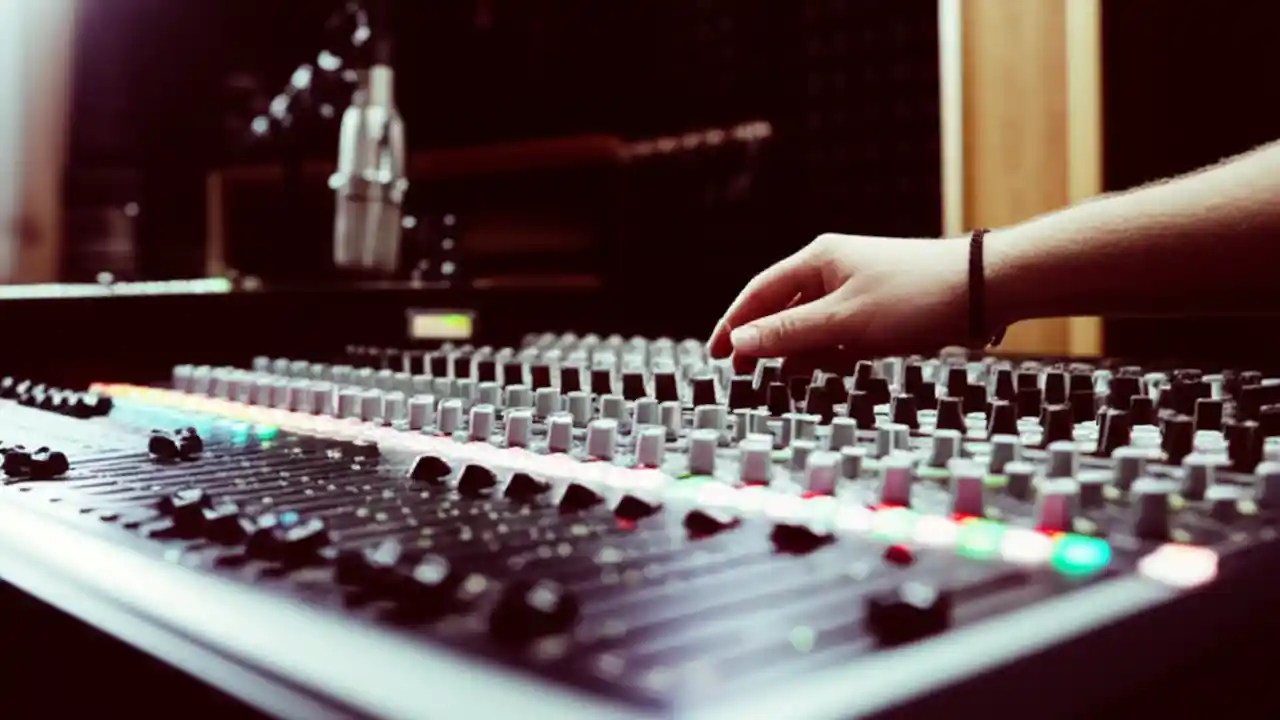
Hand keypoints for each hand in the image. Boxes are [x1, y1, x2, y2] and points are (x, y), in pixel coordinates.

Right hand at [707, 233, 970, 372]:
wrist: (983, 290)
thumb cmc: (914, 297)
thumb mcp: (844, 322)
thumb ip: (790, 334)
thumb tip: (742, 342)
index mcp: (818, 260)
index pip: (759, 292)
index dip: (734, 324)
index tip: (716, 354)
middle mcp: (833, 271)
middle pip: (783, 309)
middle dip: (765, 342)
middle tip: (744, 373)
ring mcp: (856, 291)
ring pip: (812, 326)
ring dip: (798, 351)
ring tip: (787, 379)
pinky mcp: (878, 311)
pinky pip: (839, 334)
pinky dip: (829, 353)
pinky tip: (828, 370)